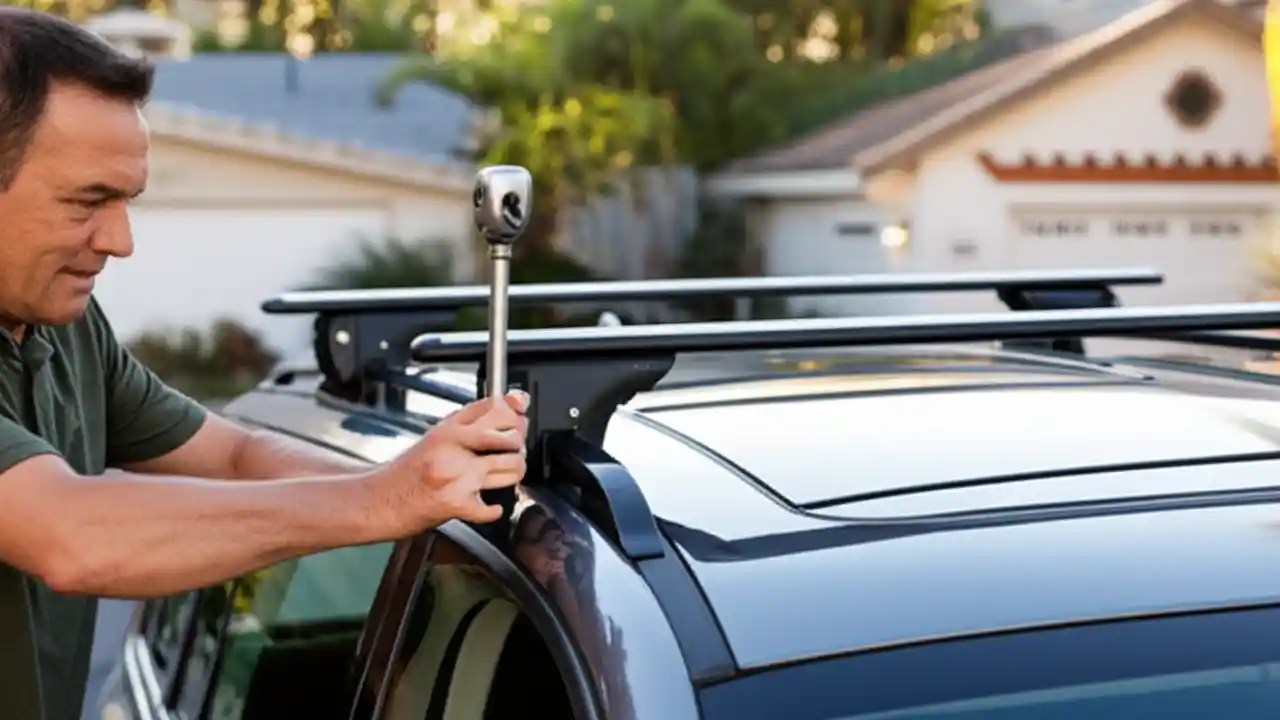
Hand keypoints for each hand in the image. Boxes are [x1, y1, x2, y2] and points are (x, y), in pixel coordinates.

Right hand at [374, 390, 529, 530]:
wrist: (377, 500)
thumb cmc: (405, 472)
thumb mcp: (436, 438)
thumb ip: (469, 425)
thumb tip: (510, 406)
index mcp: (448, 428)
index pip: (495, 406)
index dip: (515, 410)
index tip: (520, 415)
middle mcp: (453, 447)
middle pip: (510, 435)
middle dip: (519, 444)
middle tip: (513, 451)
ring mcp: (456, 475)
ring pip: (510, 468)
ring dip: (514, 474)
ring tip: (505, 475)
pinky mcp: (456, 503)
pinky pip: (493, 507)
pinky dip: (494, 510)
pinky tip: (487, 505)